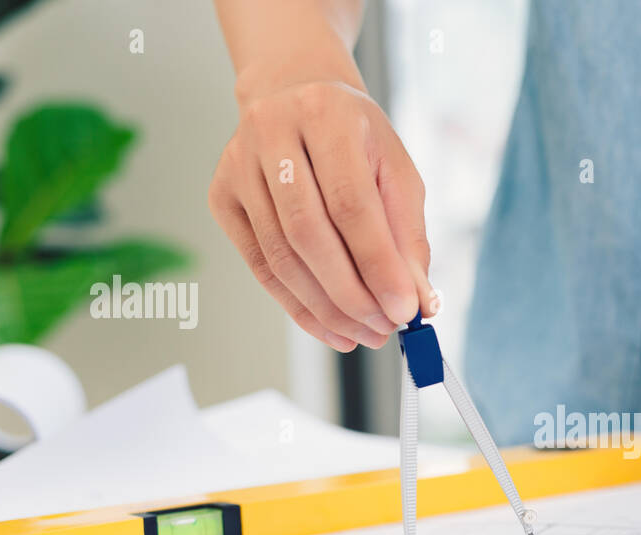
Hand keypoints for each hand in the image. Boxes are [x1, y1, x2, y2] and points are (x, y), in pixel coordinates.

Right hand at [208, 79, 433, 351]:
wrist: (296, 96)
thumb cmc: (354, 138)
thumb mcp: (396, 173)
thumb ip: (409, 237)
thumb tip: (419, 302)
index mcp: (325, 116)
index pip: (350, 204)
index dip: (378, 264)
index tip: (404, 310)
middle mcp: (272, 134)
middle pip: (308, 233)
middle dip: (350, 294)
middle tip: (383, 329)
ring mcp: (238, 165)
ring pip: (280, 257)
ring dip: (325, 308)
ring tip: (363, 333)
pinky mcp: (221, 196)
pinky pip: (259, 266)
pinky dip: (297, 306)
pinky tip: (330, 326)